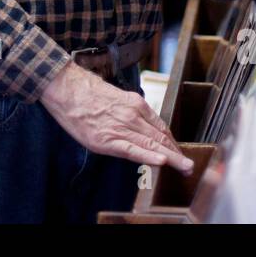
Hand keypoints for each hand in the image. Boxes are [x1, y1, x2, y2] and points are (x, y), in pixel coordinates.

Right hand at [40, 63, 194, 173]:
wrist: (66, 89)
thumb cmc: (87, 92)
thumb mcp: (116, 97)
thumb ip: (130, 111)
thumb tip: (140, 126)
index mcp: (136, 104)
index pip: (160, 127)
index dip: (171, 142)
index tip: (179, 152)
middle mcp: (132, 115)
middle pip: (160, 137)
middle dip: (176, 153)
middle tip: (189, 165)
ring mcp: (121, 128)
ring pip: (151, 145)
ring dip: (171, 158)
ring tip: (184, 167)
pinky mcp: (107, 140)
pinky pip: (132, 150)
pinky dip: (148, 157)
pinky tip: (162, 162)